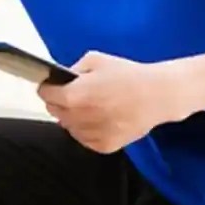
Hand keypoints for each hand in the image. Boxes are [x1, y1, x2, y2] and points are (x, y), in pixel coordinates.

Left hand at [37, 51, 190, 153]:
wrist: (158, 95)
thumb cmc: (128, 75)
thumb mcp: (96, 59)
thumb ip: (73, 69)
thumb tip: (61, 79)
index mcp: (75, 95)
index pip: (45, 95)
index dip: (47, 88)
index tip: (50, 86)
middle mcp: (80, 117)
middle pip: (54, 111)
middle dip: (58, 102)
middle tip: (70, 95)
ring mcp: (93, 134)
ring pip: (68, 127)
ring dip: (71, 117)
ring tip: (87, 107)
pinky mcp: (105, 146)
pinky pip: (84, 139)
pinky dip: (85, 130)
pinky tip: (98, 118)